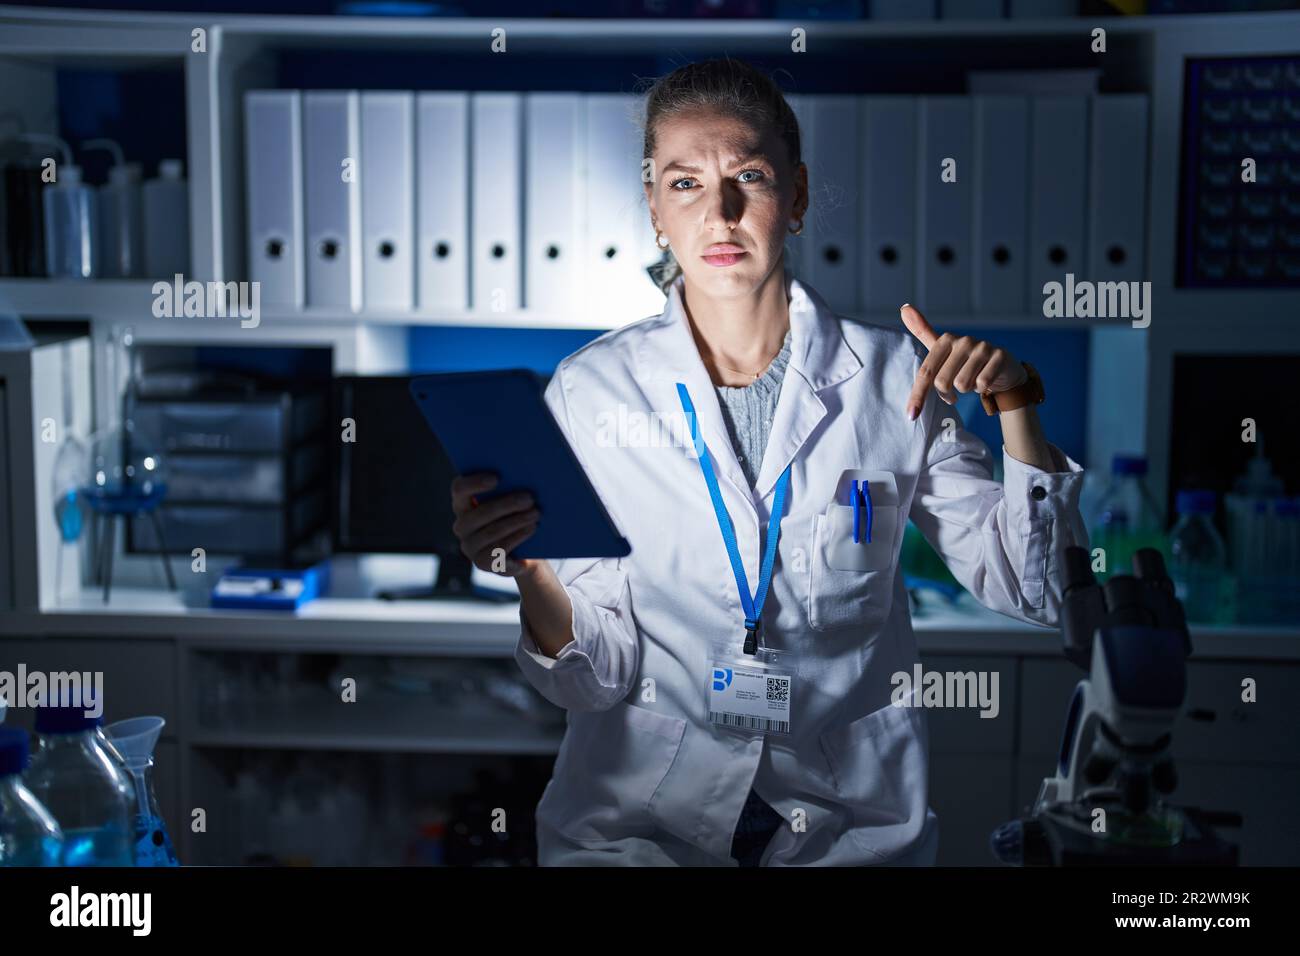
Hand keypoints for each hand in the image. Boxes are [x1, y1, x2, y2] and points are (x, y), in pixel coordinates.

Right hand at [450, 472, 541, 578]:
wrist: (526, 552)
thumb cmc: (517, 517)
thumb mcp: (512, 501)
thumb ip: (510, 487)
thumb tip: (524, 475)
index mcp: (463, 504)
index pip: (459, 489)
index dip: (474, 482)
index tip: (497, 478)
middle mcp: (461, 525)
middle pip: (480, 512)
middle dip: (507, 504)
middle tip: (530, 498)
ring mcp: (469, 546)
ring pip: (492, 531)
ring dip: (516, 520)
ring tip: (536, 513)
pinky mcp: (481, 563)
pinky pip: (499, 549)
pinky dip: (517, 537)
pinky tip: (531, 529)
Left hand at [900, 304, 1026, 420]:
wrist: (1002, 368)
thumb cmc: (965, 362)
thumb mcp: (943, 351)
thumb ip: (923, 332)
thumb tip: (904, 307)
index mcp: (946, 340)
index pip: (926, 372)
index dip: (918, 396)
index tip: (911, 415)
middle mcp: (964, 340)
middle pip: (942, 382)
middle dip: (947, 395)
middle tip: (954, 393)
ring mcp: (983, 347)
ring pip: (962, 384)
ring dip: (966, 391)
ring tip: (972, 382)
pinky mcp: (999, 356)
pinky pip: (981, 384)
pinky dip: (982, 388)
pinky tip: (985, 381)